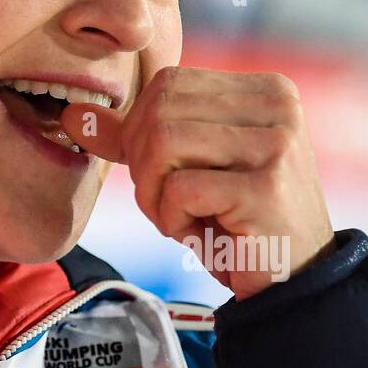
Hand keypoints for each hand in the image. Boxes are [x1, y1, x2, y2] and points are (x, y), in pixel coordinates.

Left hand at [62, 66, 335, 300]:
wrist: (294, 283)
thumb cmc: (237, 222)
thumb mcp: (186, 169)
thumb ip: (135, 137)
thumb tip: (74, 114)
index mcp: (264, 89)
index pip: (167, 83)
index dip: (141, 131)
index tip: (161, 176)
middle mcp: (277, 105)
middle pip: (160, 111)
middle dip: (144, 166)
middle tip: (167, 204)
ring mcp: (277, 143)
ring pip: (164, 144)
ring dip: (155, 194)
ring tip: (183, 218)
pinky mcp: (267, 186)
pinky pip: (180, 189)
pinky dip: (173, 219)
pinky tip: (200, 236)